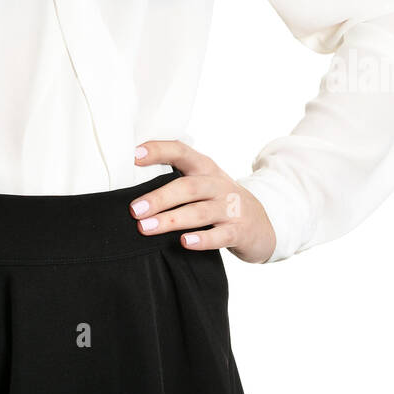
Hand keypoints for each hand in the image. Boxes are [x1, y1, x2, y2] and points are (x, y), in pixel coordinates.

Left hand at [129, 140, 276, 264]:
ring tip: (146, 228)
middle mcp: (218, 184)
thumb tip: (130, 182)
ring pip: (200, 212)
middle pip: (188, 186)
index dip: (158, 151)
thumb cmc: (220, 201)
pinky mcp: (238, 231)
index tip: (133, 155)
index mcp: (205, 167)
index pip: (181, 151)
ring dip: (172, 220)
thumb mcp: (203, 182)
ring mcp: (230, 208)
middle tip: (135, 209)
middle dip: (160, 197)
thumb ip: (176, 179)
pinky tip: (185, 243)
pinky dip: (202, 240)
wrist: (263, 223)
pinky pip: (220, 236)